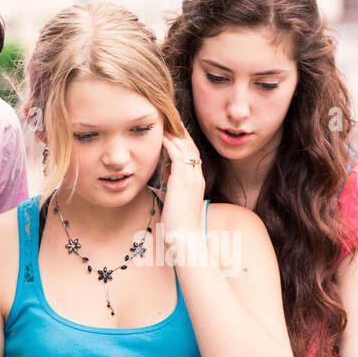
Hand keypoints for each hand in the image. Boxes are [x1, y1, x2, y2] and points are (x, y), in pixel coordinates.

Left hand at [159, 129, 206, 247]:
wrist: (184, 239)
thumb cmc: (177, 226)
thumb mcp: (175, 200)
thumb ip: (172, 186)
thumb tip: (164, 175)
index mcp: (196, 181)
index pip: (191, 154)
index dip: (182, 140)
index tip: (172, 129)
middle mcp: (197, 176)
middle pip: (190, 146)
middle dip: (179, 131)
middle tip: (169, 117)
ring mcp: (192, 178)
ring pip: (185, 148)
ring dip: (174, 133)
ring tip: (163, 120)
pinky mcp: (184, 181)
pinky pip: (178, 155)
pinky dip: (169, 143)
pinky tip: (160, 135)